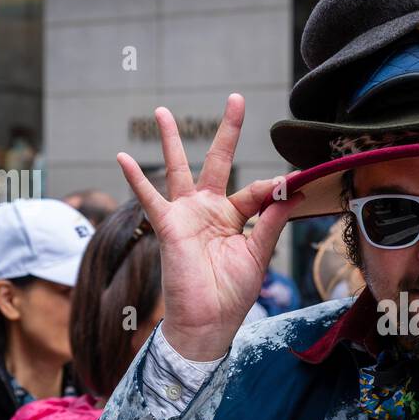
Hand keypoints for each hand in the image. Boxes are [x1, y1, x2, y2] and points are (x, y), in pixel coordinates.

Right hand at [116, 94, 302, 360]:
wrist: (208, 321)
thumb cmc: (232, 293)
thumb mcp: (258, 254)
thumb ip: (272, 222)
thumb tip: (293, 192)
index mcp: (236, 218)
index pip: (257, 191)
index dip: (276, 188)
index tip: (295, 184)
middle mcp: (211, 210)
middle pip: (219, 162)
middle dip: (227, 131)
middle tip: (236, 98)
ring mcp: (188, 215)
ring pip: (179, 168)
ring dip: (172, 140)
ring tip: (162, 111)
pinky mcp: (169, 225)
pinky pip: (149, 198)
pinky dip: (135, 178)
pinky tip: (123, 156)